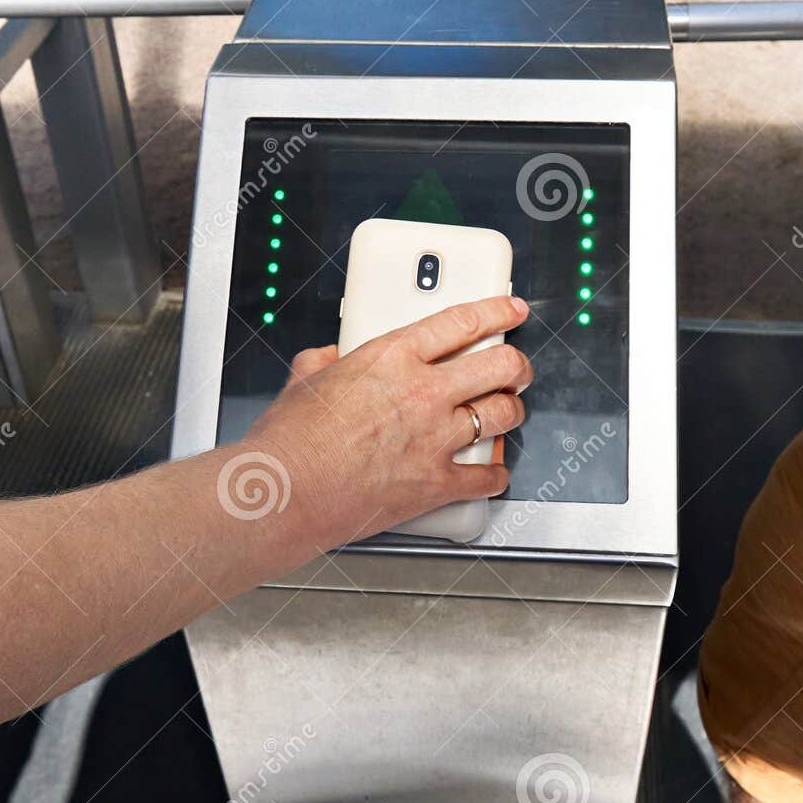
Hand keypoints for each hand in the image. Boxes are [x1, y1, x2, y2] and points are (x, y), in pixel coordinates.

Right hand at [243, 295, 531, 552]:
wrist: (285, 492)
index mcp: (392, 356)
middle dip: (517, 364)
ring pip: (503, 415)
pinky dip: (494, 475)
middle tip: (516, 366)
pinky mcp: (437, 483)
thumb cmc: (290, 440)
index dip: (498, 311)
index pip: (463, 321)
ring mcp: (435, 438)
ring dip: (511, 411)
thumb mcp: (304, 379)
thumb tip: (328, 360)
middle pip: (499, 365)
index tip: (511, 310)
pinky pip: (487, 477)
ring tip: (507, 411)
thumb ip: (325, 362)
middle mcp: (423, 392)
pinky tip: (492, 471)